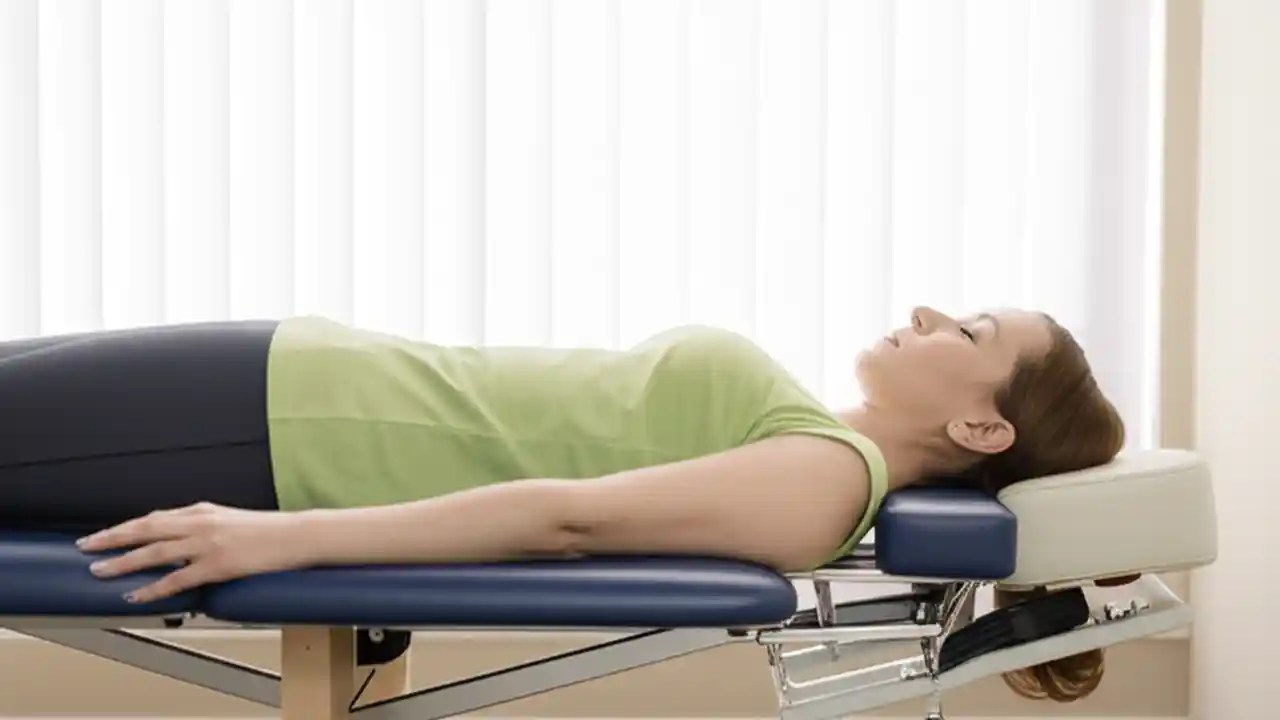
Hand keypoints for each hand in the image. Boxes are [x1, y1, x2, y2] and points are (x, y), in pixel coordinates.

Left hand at [76, 502, 307, 603]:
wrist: (297, 535)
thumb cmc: (269, 530)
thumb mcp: (231, 520)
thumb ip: (205, 526)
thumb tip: (183, 539)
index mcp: (203, 510)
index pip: (156, 517)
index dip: (128, 526)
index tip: (107, 534)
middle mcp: (200, 523)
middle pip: (146, 528)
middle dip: (112, 537)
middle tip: (87, 546)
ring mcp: (207, 543)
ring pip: (154, 551)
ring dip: (123, 561)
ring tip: (100, 569)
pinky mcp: (217, 564)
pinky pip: (176, 578)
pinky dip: (152, 587)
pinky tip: (135, 594)